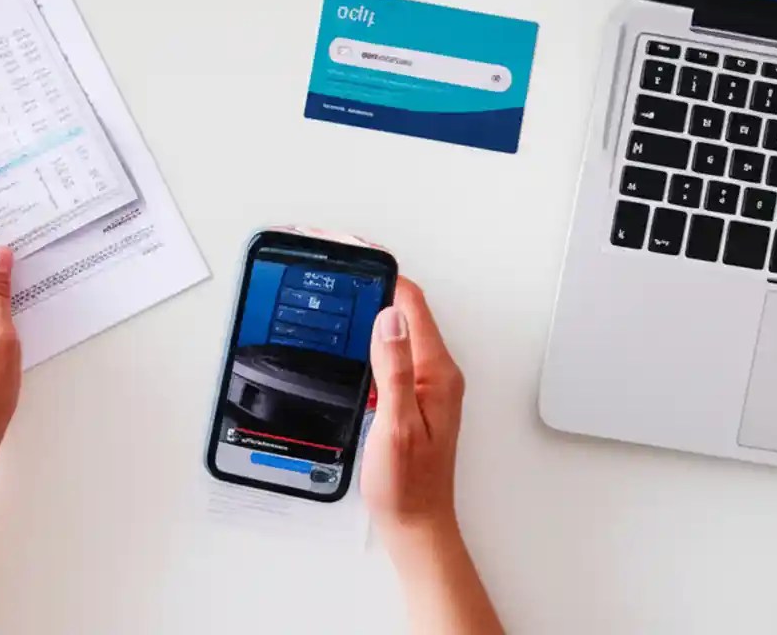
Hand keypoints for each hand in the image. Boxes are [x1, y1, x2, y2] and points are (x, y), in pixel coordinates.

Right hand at [363, 279, 501, 634]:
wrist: (416, 524)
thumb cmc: (407, 485)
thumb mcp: (396, 424)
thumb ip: (395, 369)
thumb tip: (391, 317)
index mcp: (437, 372)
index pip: (410, 302)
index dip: (381, 272)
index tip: (353, 253)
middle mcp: (437, 371)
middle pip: (405, 307)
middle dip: (373, 279)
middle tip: (340, 258)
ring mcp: (426, 382)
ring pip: (398, 326)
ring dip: (371, 304)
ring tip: (341, 284)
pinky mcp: (413, 394)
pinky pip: (393, 349)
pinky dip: (371, 332)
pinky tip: (351, 333)